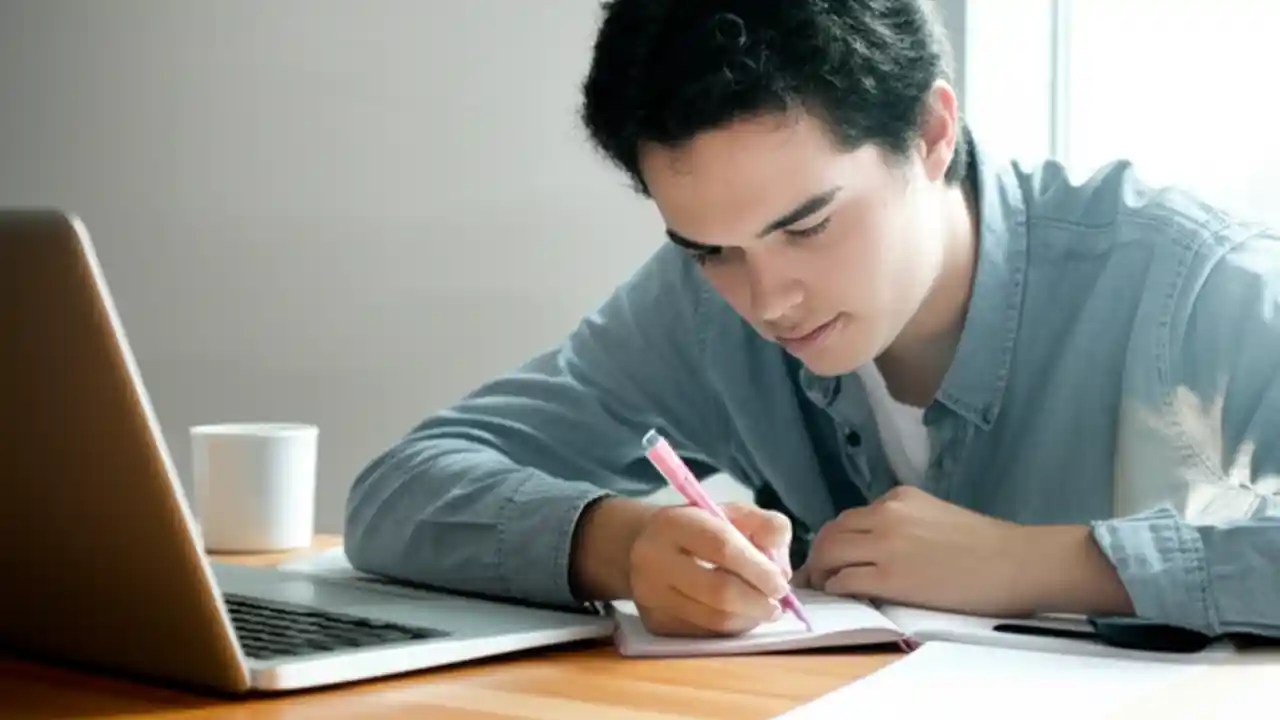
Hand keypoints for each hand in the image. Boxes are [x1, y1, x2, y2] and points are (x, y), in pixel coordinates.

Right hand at [629, 503, 792, 636]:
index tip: (781, 584)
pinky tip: (739, 616)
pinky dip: (731, 628)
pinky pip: (704, 633)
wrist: (642, 549)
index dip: (758, 569)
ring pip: (714, 620)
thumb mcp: (733, 513)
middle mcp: (654, 559)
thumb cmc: (698, 529)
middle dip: (757, 602)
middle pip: (718, 591)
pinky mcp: (655, 623)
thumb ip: (767, 527)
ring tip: (763, 611)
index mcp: (675, 523)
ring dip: (748, 619)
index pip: (722, 547)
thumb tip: (781, 570)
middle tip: (777, 606)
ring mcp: (651, 595)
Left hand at [794, 485, 1036, 615]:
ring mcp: (885, 545)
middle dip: (818, 555)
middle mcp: (885, 515)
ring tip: (821, 587)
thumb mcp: (936, 516)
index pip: (850, 518)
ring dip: (820, 572)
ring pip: (829, 553)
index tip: (831, 556)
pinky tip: (838, 595)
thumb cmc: (987, 545)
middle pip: (831, 533)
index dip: (835, 540)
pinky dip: (835, 588)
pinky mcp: (889, 577)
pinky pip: (844, 580)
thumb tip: (877, 545)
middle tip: (815, 574)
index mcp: (898, 498)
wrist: (1015, 562)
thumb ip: (904, 523)